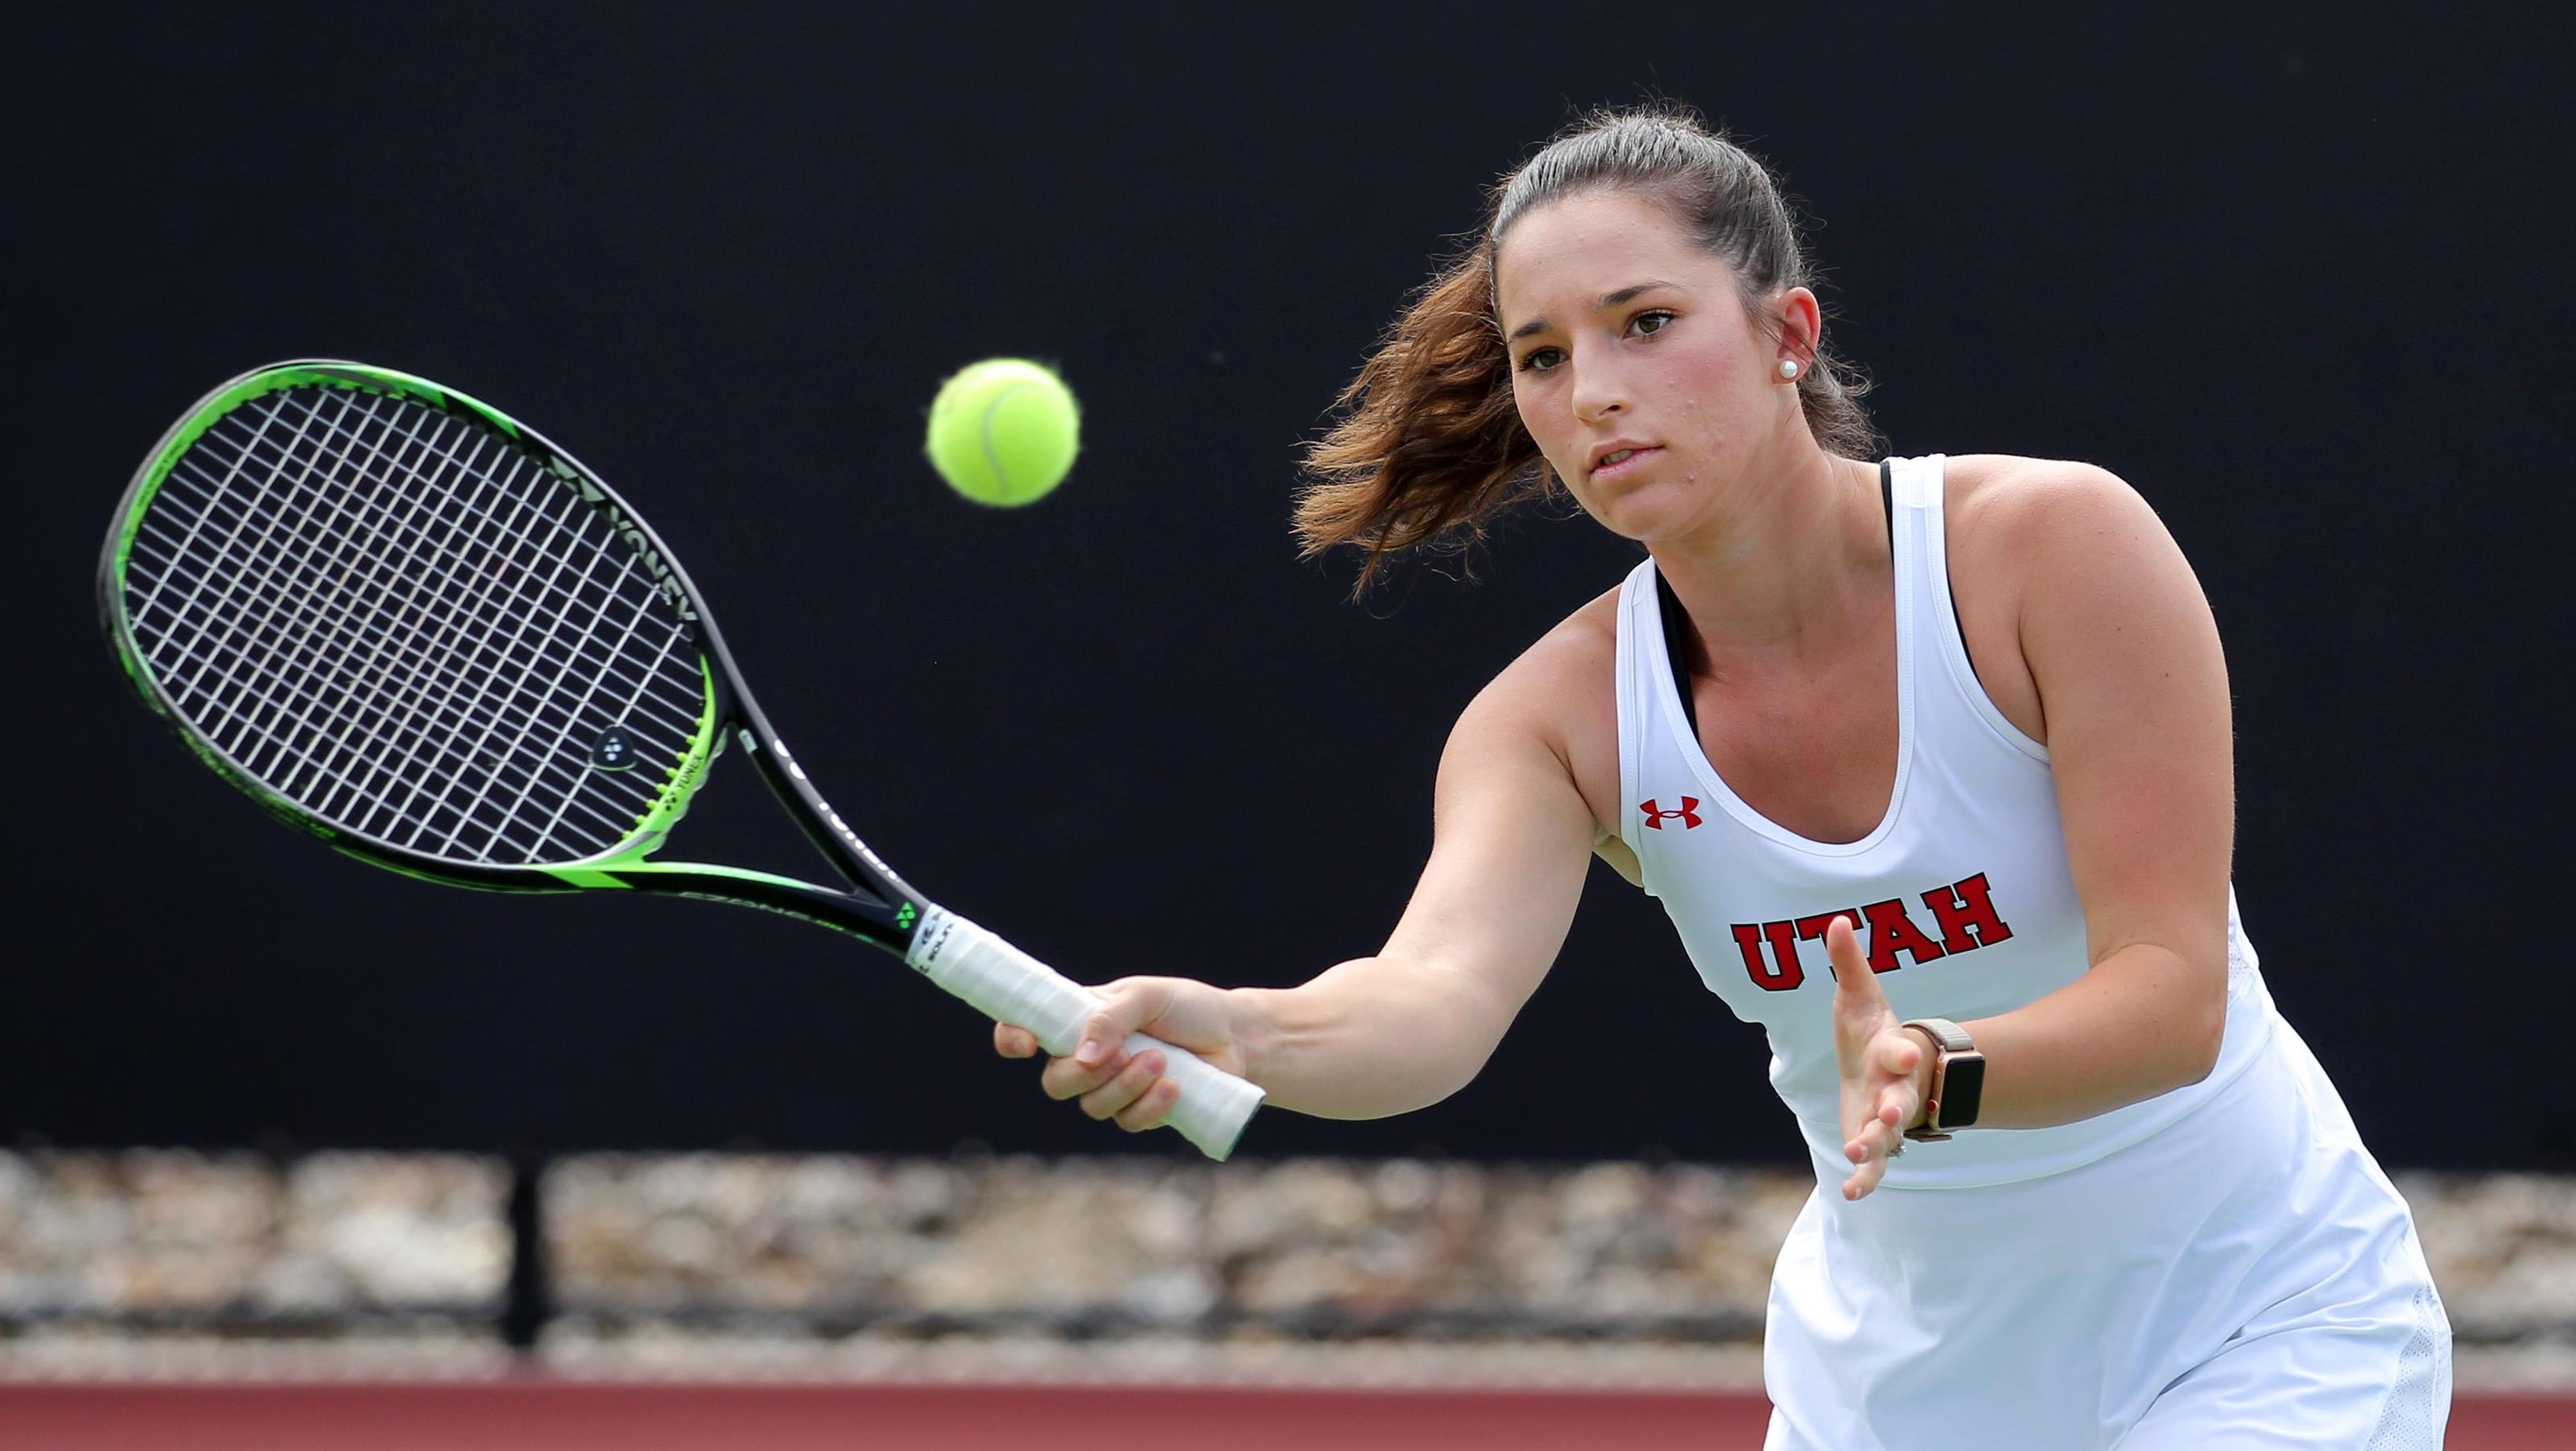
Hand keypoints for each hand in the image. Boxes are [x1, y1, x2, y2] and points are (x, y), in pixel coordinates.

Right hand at [993, 976, 1247, 1133]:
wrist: (1235, 1037)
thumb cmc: (1187, 1008)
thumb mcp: (1147, 996)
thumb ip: (1111, 1017)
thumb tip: (1082, 1056)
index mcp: (1079, 1020)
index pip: (1027, 1028)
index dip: (1013, 1038)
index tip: (1025, 1046)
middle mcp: (1088, 1058)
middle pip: (1055, 1082)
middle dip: (1085, 1075)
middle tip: (1126, 1053)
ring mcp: (1113, 1089)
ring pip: (1092, 1107)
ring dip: (1126, 1086)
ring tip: (1161, 1061)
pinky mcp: (1141, 1113)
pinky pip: (1127, 1123)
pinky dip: (1150, 1106)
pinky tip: (1175, 1086)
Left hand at [1828, 916, 1933, 1200]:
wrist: (1884, 1069)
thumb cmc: (1871, 1031)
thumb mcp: (1858, 996)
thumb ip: (1850, 963)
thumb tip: (1836, 921)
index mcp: (1893, 1052)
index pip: (1903, 1050)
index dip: (1906, 1050)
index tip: (1909, 1051)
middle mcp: (1895, 1089)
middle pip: (1900, 1101)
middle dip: (1895, 1109)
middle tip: (1889, 1116)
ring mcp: (1887, 1119)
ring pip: (1888, 1139)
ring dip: (1876, 1148)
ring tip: (1859, 1157)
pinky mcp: (1874, 1141)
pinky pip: (1874, 1165)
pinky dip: (1864, 1180)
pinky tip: (1850, 1193)